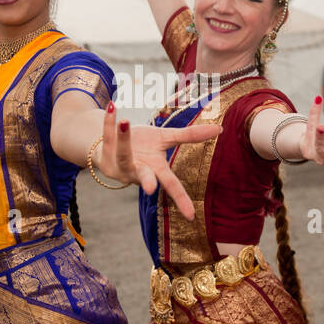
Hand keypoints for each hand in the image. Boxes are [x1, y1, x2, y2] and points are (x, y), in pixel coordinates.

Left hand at [97, 103, 220, 219]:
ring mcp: (119, 162)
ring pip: (123, 153)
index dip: (181, 200)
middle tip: (149, 188)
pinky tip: (113, 107)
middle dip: (146, 181)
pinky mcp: (104, 151)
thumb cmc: (141, 144)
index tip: (191, 215)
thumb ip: (190, 136)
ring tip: (125, 122)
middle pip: (143, 176)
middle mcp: (137, 170)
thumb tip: (219, 129)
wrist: (110, 143)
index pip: (171, 185)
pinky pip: (107, 134)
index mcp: (155, 169)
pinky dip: (109, 121)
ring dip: (123, 139)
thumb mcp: (165, 139)